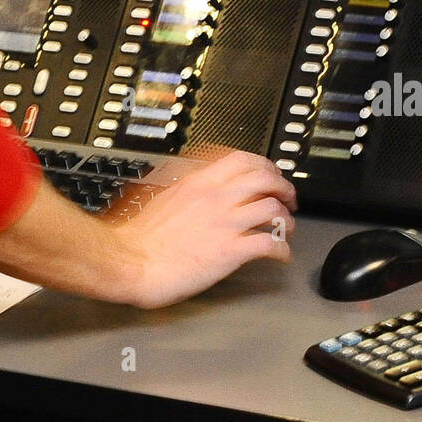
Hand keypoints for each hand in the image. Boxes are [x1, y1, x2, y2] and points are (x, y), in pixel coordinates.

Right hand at [112, 150, 296, 309]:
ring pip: (273, 209)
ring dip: (286, 220)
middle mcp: (216, 197)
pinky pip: (269, 244)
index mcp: (199, 182)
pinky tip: (281, 255)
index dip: (264, 165)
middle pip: (265, 178)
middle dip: (283, 188)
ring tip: (287, 229)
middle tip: (288, 199)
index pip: (242, 159)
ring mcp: (225, 223)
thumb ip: (189, 190)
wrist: (133, 261)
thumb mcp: (165, 197)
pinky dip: (282, 249)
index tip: (271, 174)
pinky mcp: (230, 251)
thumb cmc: (142, 237)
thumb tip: (199, 188)